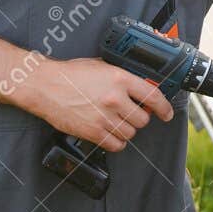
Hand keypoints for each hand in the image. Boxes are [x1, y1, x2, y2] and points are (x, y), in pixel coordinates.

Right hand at [15, 57, 174, 151]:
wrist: (46, 85)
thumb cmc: (71, 74)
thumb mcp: (102, 66)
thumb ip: (123, 77)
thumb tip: (142, 86)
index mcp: (120, 79)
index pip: (154, 97)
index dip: (164, 108)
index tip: (166, 114)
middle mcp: (115, 99)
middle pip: (143, 119)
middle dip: (139, 118)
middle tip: (130, 114)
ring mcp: (104, 117)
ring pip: (131, 133)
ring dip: (127, 130)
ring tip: (116, 122)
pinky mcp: (93, 132)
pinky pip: (116, 145)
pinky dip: (116, 142)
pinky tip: (110, 133)